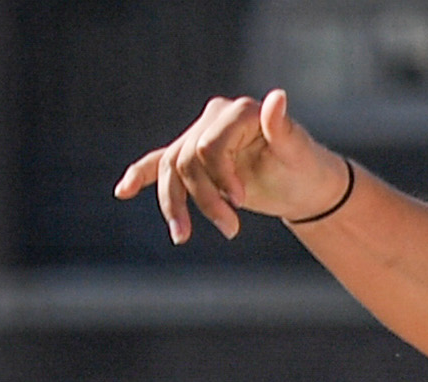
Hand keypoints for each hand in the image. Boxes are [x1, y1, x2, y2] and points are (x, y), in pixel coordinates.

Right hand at [113, 89, 346, 243]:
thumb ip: (283, 128)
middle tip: (231, 230)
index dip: (219, 176)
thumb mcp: (297, 153)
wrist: (303, 184)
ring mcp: (200, 136)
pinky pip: (160, 163)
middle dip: (203, 199)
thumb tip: (277, 98)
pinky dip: (141, 176)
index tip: (240, 202)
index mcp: (239, 112)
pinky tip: (122, 192)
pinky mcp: (193, 157)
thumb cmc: (305, 168)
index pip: (209, 145)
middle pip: (187, 161)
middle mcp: (215, 118)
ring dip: (174, 205)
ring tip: (182, 237)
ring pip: (172, 170)